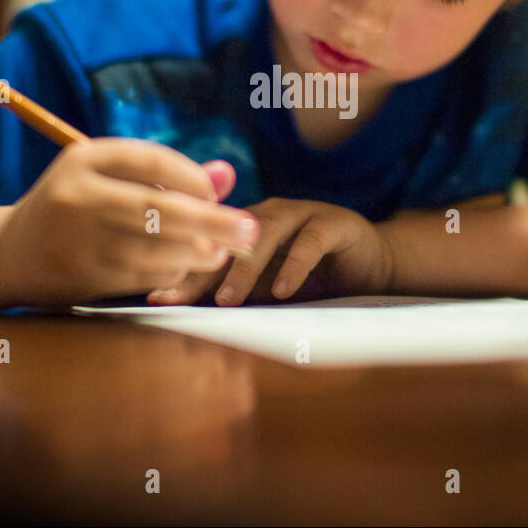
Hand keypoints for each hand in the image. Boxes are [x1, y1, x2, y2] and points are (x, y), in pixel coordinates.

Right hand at [0, 139, 259, 304]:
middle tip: (249, 231)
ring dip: (197, 253)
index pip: (154, 160)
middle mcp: (78, 193)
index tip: (217, 194)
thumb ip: (167, 177)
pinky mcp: (82, 273)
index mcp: (85, 158)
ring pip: (155, 247)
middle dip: (213, 221)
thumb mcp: (111, 182)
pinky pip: (142, 275)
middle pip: (161, 207)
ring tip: (219, 254)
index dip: (193, 178)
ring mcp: (77, 236)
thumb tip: (227, 174)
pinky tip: (183, 270)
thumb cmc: (75, 211)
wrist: (7, 255)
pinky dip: (170, 273)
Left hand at [147, 197, 394, 305]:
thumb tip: (185, 314)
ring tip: (227, 300)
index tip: (153, 297)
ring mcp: (302, 213)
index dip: (181, 270)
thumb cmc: (315, 278)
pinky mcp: (334, 222)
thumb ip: (236, 291)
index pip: (208, 247)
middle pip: (228, 237)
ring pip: (265, 234)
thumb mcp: (270, 287)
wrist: (374, 265)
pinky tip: (283, 291)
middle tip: (177, 298)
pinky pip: (311, 240)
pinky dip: (295, 265)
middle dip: (200, 268)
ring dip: (244, 268)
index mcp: (246, 227)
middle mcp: (269, 213)